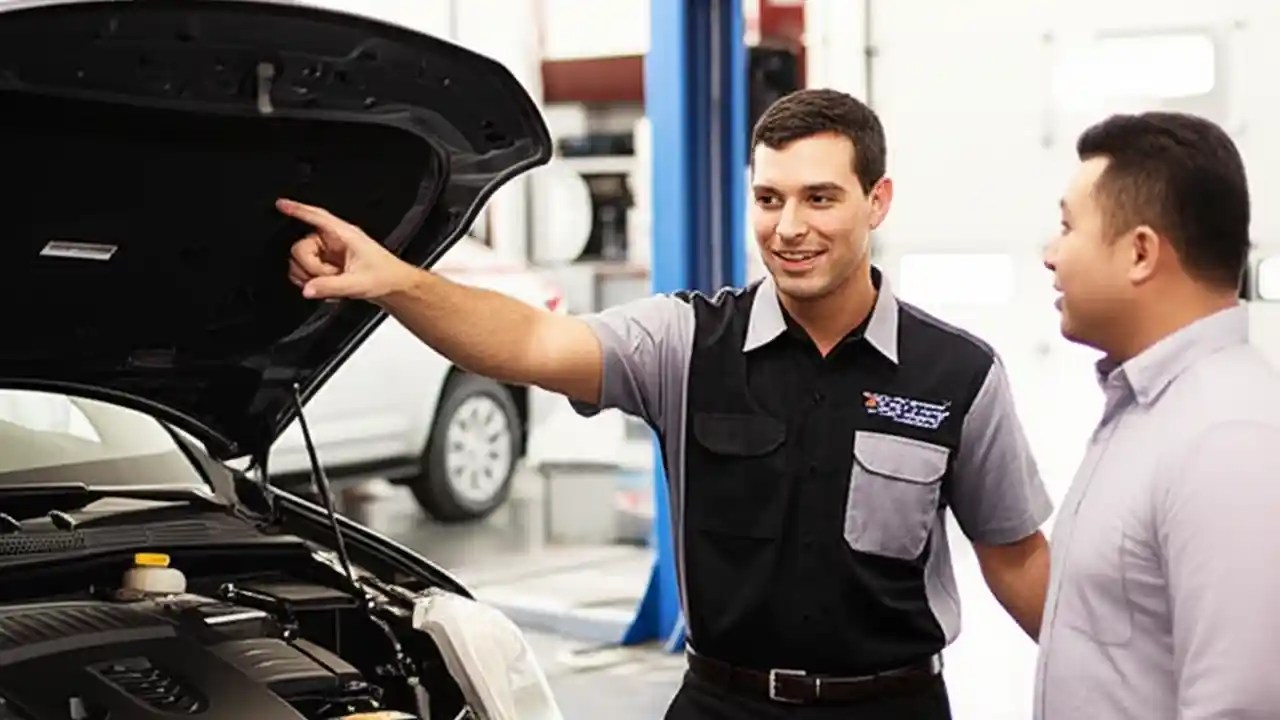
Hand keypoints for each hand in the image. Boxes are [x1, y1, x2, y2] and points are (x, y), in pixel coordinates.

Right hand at [278, 198, 415, 300]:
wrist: (393, 287)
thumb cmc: (384, 277)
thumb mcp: (358, 283)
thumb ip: (331, 286)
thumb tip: (308, 288)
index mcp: (344, 235)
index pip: (316, 217)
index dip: (297, 210)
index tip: (280, 204)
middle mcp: (333, 241)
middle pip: (300, 247)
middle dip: (311, 267)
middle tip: (331, 276)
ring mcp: (328, 253)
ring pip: (300, 262)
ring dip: (312, 277)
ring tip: (335, 282)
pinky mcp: (326, 265)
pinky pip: (306, 272)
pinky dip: (313, 283)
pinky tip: (330, 288)